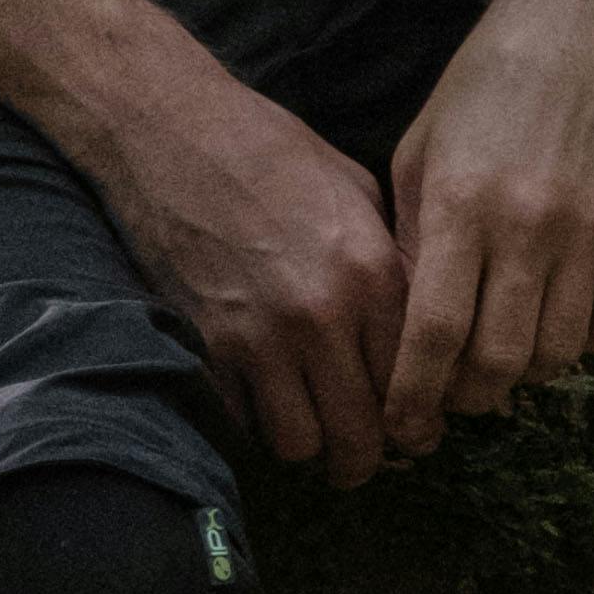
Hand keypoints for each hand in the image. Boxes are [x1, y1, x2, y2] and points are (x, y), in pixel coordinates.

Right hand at [89, 51, 406, 487]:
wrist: (175, 134)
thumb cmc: (272, 152)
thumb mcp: (358, 192)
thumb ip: (391, 264)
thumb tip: (419, 325)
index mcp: (371, 274)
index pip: (413, 383)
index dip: (418, 420)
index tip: (415, 431)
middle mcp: (320, 316)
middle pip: (358, 435)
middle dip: (366, 458)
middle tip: (364, 457)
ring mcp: (258, 338)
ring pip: (298, 444)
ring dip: (309, 443)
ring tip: (312, 425)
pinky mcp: (206, 346)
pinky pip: (243, 420)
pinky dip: (257, 421)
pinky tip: (266, 398)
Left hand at [383, 0, 593, 457]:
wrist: (582, 24)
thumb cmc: (484, 85)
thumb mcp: (420, 152)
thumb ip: (414, 241)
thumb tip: (411, 332)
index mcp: (460, 203)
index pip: (433, 333)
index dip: (414, 395)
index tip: (402, 424)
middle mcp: (528, 225)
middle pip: (499, 361)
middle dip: (471, 397)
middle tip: (458, 393)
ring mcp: (593, 228)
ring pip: (559, 351)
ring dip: (528, 371)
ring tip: (509, 353)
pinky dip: (587, 340)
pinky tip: (565, 317)